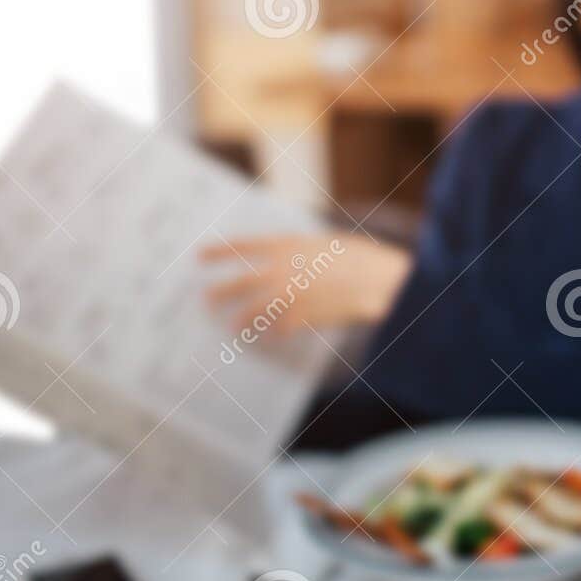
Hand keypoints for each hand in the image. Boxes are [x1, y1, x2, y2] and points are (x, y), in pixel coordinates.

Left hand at [200, 233, 410, 333]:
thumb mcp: (326, 244)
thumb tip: (285, 261)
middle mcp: (281, 270)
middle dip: (220, 292)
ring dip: (241, 319)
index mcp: (288, 245)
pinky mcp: (301, 318)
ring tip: (234, 325)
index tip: (199, 256)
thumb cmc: (360, 257)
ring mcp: (289, 296)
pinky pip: (278, 327)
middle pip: (240, 283)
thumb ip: (301, 252)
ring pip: (253, 310)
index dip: (220, 251)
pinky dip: (273, 331)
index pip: (244, 247)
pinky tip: (271, 336)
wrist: (380, 280)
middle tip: (206, 300)